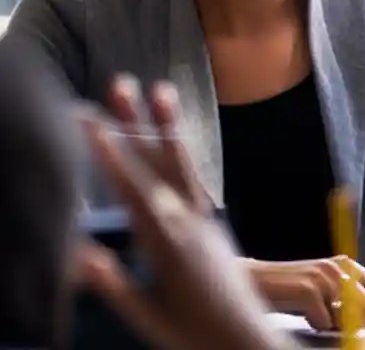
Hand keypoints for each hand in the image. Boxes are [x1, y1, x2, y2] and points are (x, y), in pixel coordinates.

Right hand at [74, 99, 291, 349]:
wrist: (245, 341)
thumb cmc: (192, 335)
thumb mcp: (147, 316)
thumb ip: (116, 284)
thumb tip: (79, 256)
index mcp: (168, 243)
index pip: (133, 187)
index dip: (111, 151)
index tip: (90, 119)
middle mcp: (190, 223)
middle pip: (159, 163)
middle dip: (137, 122)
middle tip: (121, 82)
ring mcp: (205, 221)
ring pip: (182, 165)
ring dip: (168, 126)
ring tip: (161, 88)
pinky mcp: (214, 226)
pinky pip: (195, 182)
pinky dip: (182, 156)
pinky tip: (173, 137)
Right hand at [246, 256, 364, 333]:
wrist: (253, 280)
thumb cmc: (289, 289)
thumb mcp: (324, 289)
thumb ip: (348, 297)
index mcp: (345, 265)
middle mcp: (339, 268)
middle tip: (357, 333)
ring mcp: (324, 278)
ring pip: (351, 316)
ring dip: (335, 324)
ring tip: (316, 316)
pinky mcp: (309, 289)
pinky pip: (325, 322)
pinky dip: (315, 325)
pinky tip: (303, 314)